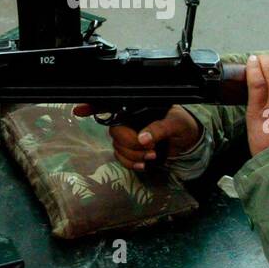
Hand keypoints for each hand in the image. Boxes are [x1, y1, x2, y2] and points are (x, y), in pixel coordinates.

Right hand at [73, 104, 201, 171]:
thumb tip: (143, 138)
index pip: (112, 103)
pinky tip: (143, 164)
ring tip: (153, 156)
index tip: (79, 110)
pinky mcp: (131, 150)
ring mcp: (129, 135)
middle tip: (150, 148)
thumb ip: (159, 128)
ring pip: (118, 147)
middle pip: (115, 131)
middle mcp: (130, 119)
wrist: (189, 142)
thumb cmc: (183, 124)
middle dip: (130, 143)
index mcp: (138, 106)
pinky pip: (121, 158)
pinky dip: (131, 163)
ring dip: (134, 155)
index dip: (93, 105)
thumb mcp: (175, 122)